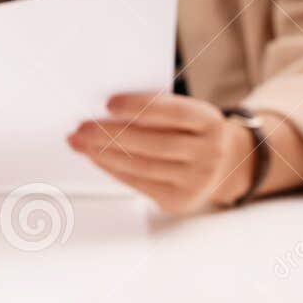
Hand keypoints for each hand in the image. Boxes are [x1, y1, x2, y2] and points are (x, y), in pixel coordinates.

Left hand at [67, 93, 255, 213]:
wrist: (222, 165)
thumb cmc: (189, 132)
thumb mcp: (185, 115)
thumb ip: (156, 111)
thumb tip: (104, 112)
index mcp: (210, 121)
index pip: (174, 112)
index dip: (140, 107)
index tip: (108, 103)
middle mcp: (210, 152)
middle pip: (154, 143)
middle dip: (112, 135)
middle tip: (82, 127)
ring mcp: (197, 179)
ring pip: (143, 166)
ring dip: (105, 154)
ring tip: (80, 143)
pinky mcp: (180, 200)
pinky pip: (139, 183)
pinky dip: (113, 169)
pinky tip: (96, 158)